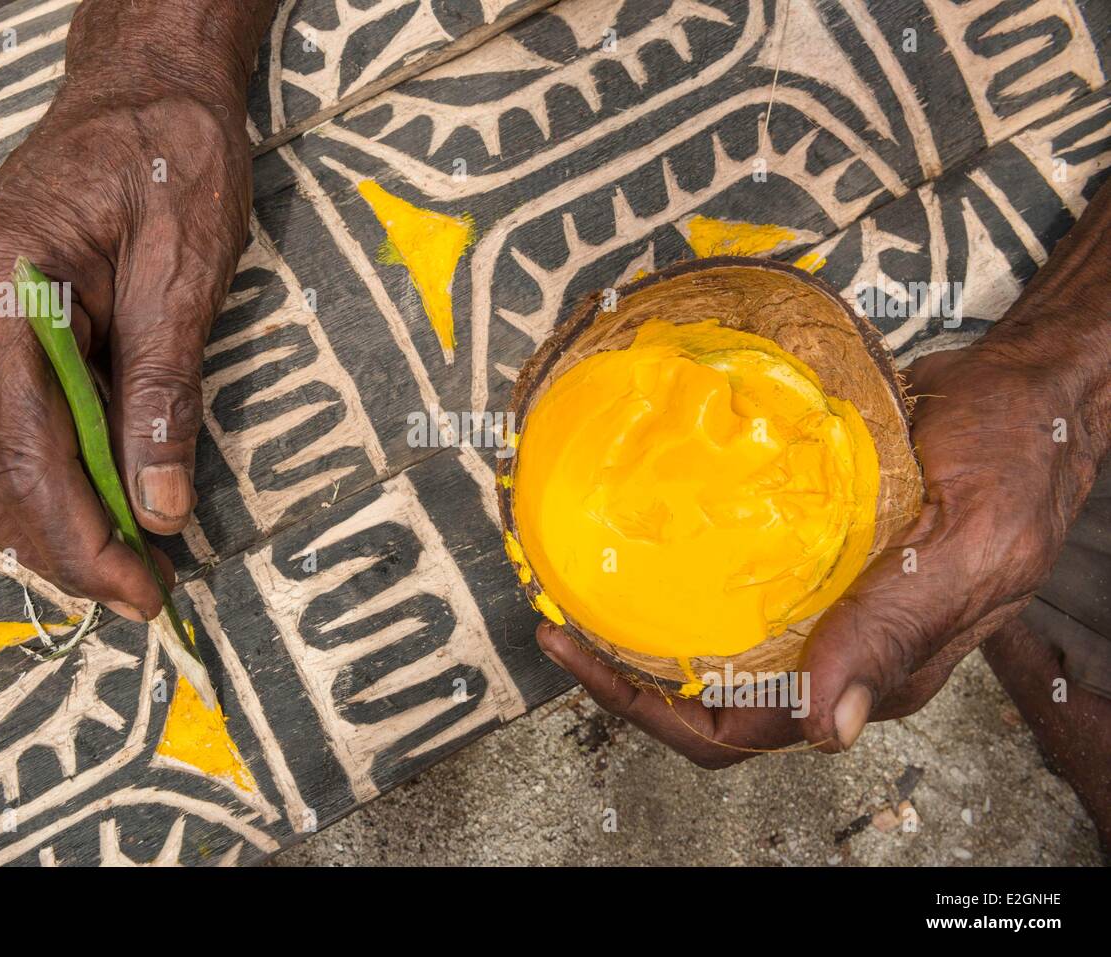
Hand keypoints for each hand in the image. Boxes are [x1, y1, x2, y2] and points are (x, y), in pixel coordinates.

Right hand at [0, 0, 267, 618]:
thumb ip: (164, 389)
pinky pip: (8, 433)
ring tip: (137, 551)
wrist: (146, 87)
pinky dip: (58, 479)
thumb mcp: (185, 270)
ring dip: (56, 523)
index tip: (144, 590)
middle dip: (63, 548)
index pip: (21, 457)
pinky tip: (115, 494)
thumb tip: (158, 506)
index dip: (80, 541)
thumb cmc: (172, 155)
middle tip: (146, 587)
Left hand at [537, 183, 1110, 765]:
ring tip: (577, 586)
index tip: (578, 656)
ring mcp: (820, 599)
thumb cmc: (1018, 459)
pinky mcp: (811, 551)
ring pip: (712, 642)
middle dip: (625, 674)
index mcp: (873, 667)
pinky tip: (641, 538)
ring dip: (642, 625)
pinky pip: (731, 579)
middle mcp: (836, 646)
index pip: (737, 729)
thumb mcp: (968, 545)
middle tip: (556, 622)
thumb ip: (895, 629)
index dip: (648, 708)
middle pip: (707, 697)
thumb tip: (828, 726)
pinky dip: (678, 569)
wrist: (1026, 391)